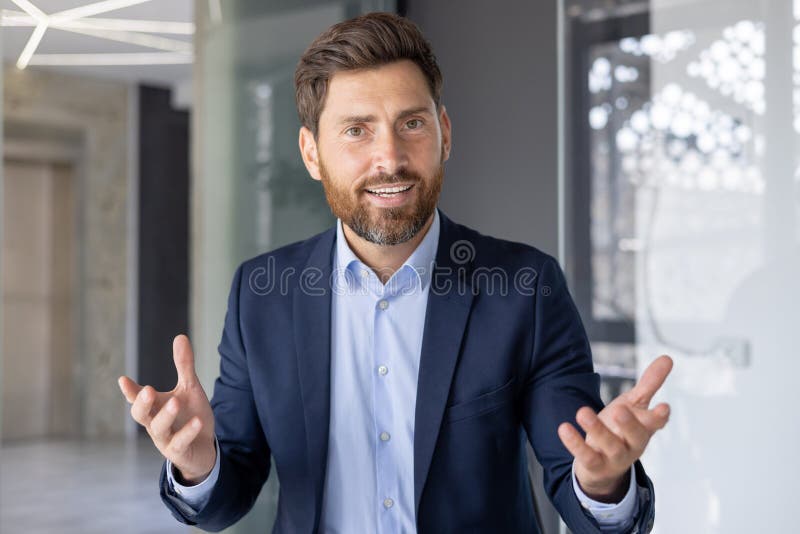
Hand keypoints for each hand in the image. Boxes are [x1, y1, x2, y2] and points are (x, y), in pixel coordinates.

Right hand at [118, 334, 215, 484]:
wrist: (204, 447)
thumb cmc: (190, 416)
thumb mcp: (189, 389)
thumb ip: (183, 366)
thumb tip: (180, 336)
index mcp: (155, 408)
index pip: (138, 399)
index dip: (130, 391)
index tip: (123, 379)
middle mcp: (155, 424)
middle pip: (141, 415)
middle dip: (142, 403)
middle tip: (148, 390)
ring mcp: (165, 440)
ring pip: (159, 429)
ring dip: (166, 415)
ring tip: (176, 401)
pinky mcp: (179, 451)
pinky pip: (180, 443)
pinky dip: (187, 432)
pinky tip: (197, 421)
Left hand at [557, 355, 672, 501]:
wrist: (603, 465)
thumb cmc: (621, 429)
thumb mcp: (634, 405)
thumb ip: (649, 384)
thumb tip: (667, 358)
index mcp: (644, 428)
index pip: (655, 423)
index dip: (659, 417)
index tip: (664, 407)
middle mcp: (632, 444)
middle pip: (635, 436)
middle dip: (629, 424)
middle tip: (620, 409)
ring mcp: (614, 457)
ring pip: (609, 445)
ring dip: (597, 430)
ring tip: (583, 412)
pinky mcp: (595, 465)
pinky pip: (586, 456)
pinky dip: (575, 444)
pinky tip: (564, 428)